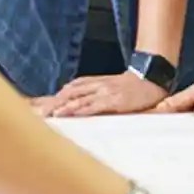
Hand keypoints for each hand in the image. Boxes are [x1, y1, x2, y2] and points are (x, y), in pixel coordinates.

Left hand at [34, 72, 168, 117]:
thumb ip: (97, 91)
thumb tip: (81, 101)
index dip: (58, 95)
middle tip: (41, 113)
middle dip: (55, 102)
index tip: (44, 104)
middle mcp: (98, 85)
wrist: (152, 78)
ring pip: (80, 98)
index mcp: (97, 82)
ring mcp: (105, 92)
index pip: (72, 87)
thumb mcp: (113, 86)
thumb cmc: (133, 86)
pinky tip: (72, 113)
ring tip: (51, 114)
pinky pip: (95, 105)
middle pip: (71, 92)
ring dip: (64, 107)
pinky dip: (81, 109)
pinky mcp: (114, 101)